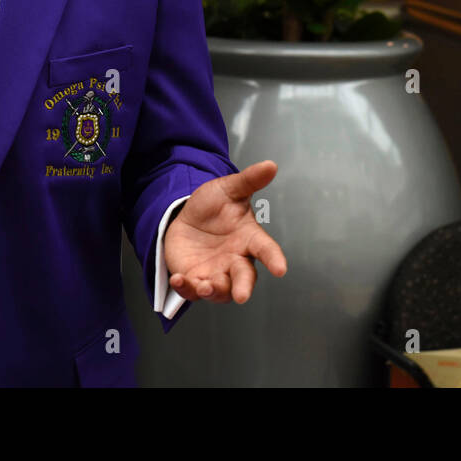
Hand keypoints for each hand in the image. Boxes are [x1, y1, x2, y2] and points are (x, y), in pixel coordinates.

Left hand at [165, 160, 286, 304]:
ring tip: (204, 286)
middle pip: (244, 278)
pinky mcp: (194, 279)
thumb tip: (270, 165)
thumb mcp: (229, 189)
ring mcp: (215, 272)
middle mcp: (235, 260)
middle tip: (242, 296)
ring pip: (220, 290)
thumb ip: (249, 180)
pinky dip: (186, 288)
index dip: (274, 259)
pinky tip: (178, 279)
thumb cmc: (213, 206)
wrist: (185, 215)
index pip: (265, 249)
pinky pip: (191, 290)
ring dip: (213, 291)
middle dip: (243, 288)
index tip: (281, 269)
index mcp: (249, 239)